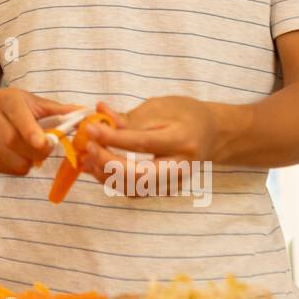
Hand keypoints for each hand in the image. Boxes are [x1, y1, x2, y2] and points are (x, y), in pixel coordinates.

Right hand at [0, 88, 85, 175]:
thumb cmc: (18, 110)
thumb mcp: (37, 104)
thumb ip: (61, 111)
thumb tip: (86, 114)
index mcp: (7, 98)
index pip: (17, 113)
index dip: (29, 130)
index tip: (43, 143)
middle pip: (11, 139)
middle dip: (34, 151)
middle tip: (47, 152)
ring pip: (7, 156)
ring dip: (26, 162)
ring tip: (34, 156)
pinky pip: (1, 167)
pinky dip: (16, 169)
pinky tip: (22, 159)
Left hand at [82, 96, 220, 195]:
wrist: (211, 134)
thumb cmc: (184, 115)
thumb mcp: (159, 107)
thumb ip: (130, 117)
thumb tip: (100, 114)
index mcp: (182, 140)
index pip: (143, 143)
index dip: (113, 137)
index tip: (91, 128)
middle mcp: (181, 166)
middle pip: (141, 175)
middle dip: (109, 164)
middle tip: (89, 147)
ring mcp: (174, 182)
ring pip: (135, 189)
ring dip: (106, 175)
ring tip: (87, 157)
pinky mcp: (164, 190)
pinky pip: (135, 192)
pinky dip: (113, 181)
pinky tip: (97, 167)